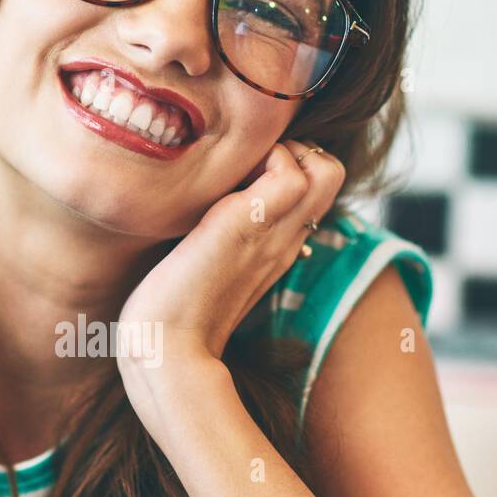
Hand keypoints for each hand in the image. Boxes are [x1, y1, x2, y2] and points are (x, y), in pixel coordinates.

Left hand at [116, 139, 344, 371]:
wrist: (166, 347)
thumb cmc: (171, 310)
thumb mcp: (203, 263)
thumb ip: (216, 236)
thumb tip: (197, 212)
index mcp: (276, 247)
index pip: (310, 189)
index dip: (283, 166)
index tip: (239, 176)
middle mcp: (286, 238)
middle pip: (330, 172)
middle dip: (291, 149)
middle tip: (243, 167)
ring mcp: (275, 232)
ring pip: (326, 167)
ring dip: (283, 151)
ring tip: (237, 174)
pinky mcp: (253, 223)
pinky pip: (291, 170)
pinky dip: (263, 159)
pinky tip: (225, 184)